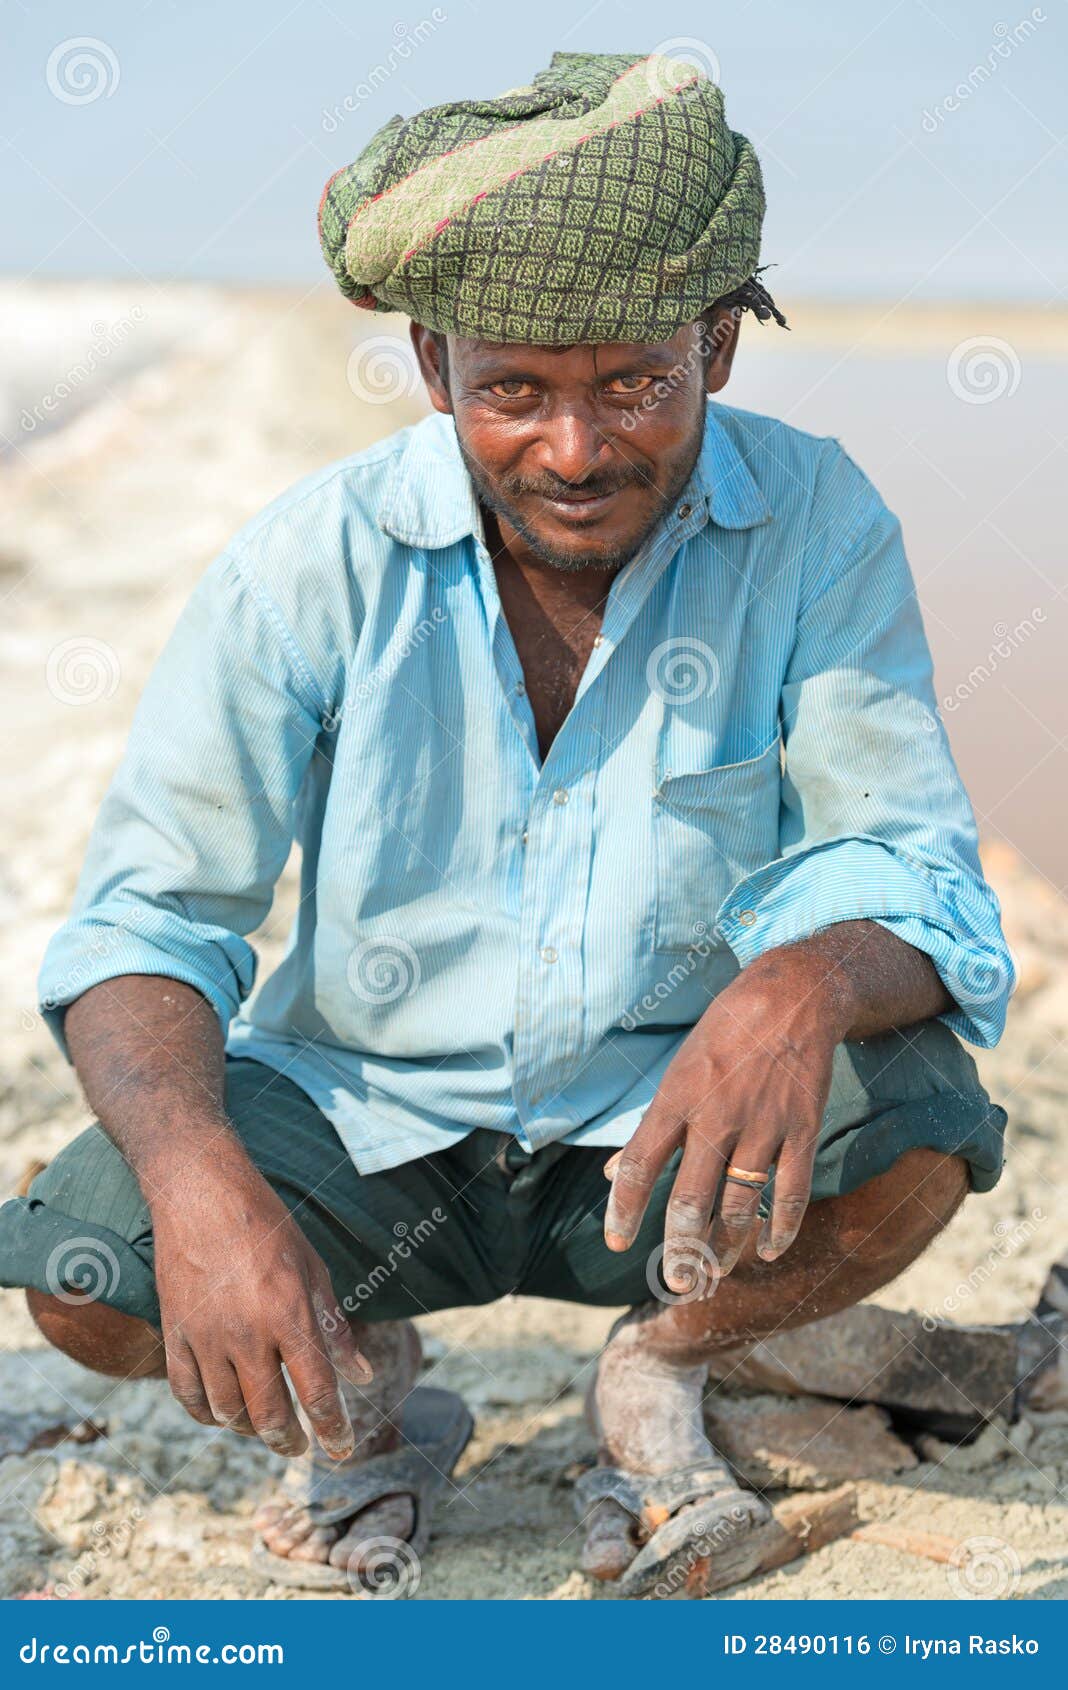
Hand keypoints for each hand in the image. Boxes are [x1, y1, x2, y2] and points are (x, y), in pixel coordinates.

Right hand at [150, 1146, 371, 1457]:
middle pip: (269, 1415)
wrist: (201, 1192)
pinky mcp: (174, 1332)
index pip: (317, 1392)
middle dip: (289, 1440)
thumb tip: (364, 1376)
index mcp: (290, 1314)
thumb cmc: (267, 1226)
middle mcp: (248, 1333)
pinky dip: (206, 1414)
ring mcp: (205, 1336)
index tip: (340, 1450)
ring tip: (265, 1426)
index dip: (333, 1429)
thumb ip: (336, 1328)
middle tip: (300, 1446)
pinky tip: (222, 1413)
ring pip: (227, 1412)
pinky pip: (187, 1394)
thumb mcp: (314, 1270)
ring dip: (250, 1429)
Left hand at [603, 950, 845, 1295]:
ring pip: (740, 1205)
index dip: (625, 1210)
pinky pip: (791, 1193)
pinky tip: (769, 1250)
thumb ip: (650, 1128)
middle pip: (691, 1199)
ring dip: (727, 1246)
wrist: (793, 996)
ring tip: (717, 1270)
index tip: (618, 1244)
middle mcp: (715, 1117)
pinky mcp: (801, 1130)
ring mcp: (761, 1126)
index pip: (640, 1165)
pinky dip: (781, 1229)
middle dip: (681, 1250)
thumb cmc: (725, 1035)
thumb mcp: (677, 1070)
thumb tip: (615, 1175)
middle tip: (677, 1283)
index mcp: (676, 1098)